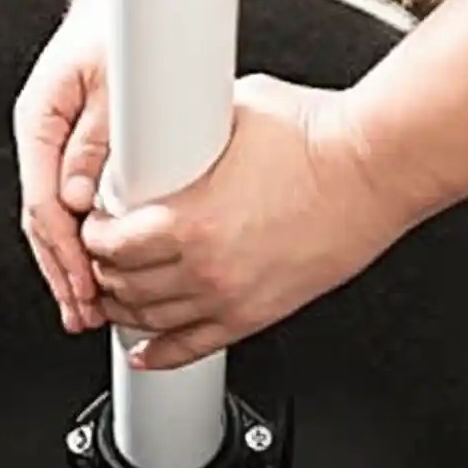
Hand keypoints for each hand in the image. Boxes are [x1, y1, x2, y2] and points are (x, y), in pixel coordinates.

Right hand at [12, 0, 108, 333]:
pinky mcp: (74, 155)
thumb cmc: (116, 33)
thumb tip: (83, 198)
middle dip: (62, 274)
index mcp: (40, 122)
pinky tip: (94, 269)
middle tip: (83, 314)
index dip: (64, 253)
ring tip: (86, 307)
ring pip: (53, 222)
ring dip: (68, 267)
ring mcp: (56, 150)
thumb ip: (95, 140)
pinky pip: (69, 207)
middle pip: (42, 224)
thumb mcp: (110, 83)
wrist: (121, 10)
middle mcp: (43, 140)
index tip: (82, 287)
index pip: (43, 204)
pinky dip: (80, 242)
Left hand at [82, 74, 422, 369]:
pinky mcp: (258, 313)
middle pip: (124, 285)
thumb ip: (193, 131)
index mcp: (189, 219)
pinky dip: (162, 354)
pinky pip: (195, 346)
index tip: (94, 226)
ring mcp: (230, 296)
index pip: (109, 244)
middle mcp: (204, 267)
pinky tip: (144, 352)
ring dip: (125, 309)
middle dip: (103, 272)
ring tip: (116, 295)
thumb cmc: (318, 136)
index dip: (92, 235)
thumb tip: (171, 121)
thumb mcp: (233, 114)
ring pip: (151, 319)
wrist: (375, 168)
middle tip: (100, 258)